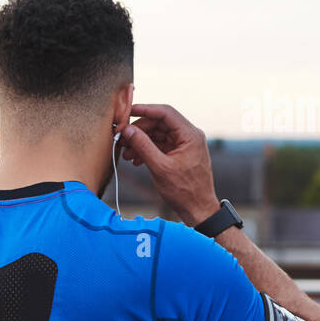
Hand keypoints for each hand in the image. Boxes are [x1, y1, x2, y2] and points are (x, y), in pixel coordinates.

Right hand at [118, 104, 220, 225]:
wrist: (198, 210)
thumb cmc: (185, 191)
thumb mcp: (160, 168)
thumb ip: (143, 146)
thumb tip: (128, 130)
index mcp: (190, 135)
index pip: (165, 113)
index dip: (144, 110)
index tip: (127, 112)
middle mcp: (189, 136)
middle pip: (159, 123)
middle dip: (139, 130)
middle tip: (121, 139)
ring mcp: (184, 145)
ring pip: (158, 134)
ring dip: (141, 142)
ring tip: (126, 154)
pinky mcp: (179, 154)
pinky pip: (160, 145)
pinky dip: (147, 150)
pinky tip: (136, 160)